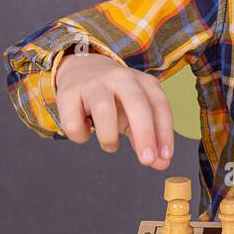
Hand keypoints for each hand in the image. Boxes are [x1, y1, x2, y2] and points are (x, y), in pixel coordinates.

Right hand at [54, 52, 173, 169]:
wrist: (81, 69)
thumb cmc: (115, 99)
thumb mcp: (136, 115)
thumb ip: (149, 139)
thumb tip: (162, 164)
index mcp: (143, 82)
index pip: (159, 106)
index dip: (165, 132)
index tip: (165, 157)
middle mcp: (121, 78)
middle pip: (136, 104)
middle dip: (144, 134)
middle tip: (147, 160)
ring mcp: (94, 83)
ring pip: (104, 110)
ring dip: (109, 137)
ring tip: (111, 146)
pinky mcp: (68, 93)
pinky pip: (73, 122)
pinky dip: (81, 135)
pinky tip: (84, 130)